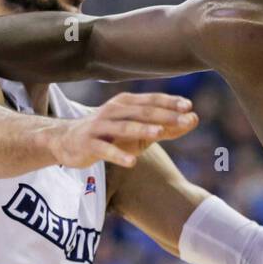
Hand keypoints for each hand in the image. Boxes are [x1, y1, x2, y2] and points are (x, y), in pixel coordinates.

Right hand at [48, 92, 198, 167]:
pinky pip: (105, 150)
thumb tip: (194, 119)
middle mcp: (114, 111)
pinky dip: (118, 155)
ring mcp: (100, 127)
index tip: (189, 106)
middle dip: (164, 114)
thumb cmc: (111, 135)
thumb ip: (166, 127)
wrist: (68, 141)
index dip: (170, 102)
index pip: (151, 100)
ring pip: (124, 126)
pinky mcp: (89, 144)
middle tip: (185, 118)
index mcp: (127, 104)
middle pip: (142, 111)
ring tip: (159, 131)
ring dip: (142, 128)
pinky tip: (132, 162)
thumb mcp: (139, 130)